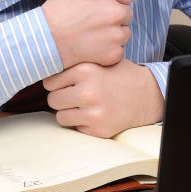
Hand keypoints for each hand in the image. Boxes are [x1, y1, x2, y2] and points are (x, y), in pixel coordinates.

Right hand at [41, 0, 134, 68]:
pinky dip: (109, 52)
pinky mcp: (114, 52)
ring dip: (114, 35)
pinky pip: (119, 50)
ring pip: (125, 33)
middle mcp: (114, 10)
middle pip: (127, 13)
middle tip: (97, 24)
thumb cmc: (54, 14)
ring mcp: (116, 32)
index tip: (110, 6)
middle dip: (116, 18)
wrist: (44, 41)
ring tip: (94, 37)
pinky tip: (93, 49)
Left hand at [43, 60, 163, 137]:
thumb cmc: (119, 75)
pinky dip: (82, 124)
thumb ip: (74, 65)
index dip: (56, 83)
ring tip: (84, 105)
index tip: (65, 83)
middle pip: (52, 100)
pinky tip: (95, 114)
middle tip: (75, 95)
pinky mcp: (98, 130)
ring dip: (69, 112)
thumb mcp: (99, 61)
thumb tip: (42, 69)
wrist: (147, 94)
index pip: (50, 81)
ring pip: (60, 117)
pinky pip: (75, 129)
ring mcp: (93, 113)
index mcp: (85, 70)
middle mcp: (87, 92)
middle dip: (61, 98)